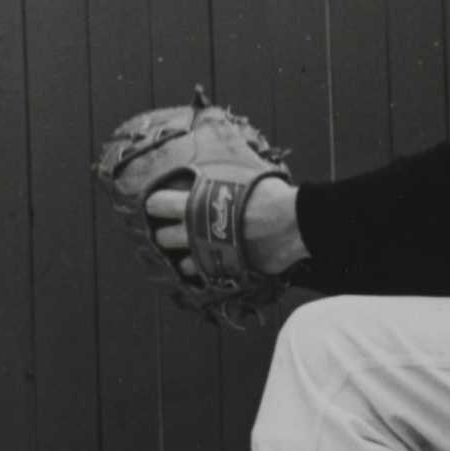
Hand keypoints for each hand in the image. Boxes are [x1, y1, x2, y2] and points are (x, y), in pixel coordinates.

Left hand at [146, 178, 307, 283]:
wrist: (291, 223)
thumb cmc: (268, 195)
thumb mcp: (240, 176)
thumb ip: (222, 182)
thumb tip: (222, 175)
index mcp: (194, 203)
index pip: (158, 204)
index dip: (158, 204)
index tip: (161, 205)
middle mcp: (195, 230)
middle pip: (163, 237)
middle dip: (167, 233)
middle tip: (177, 230)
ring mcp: (209, 254)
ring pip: (181, 262)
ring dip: (186, 257)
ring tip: (197, 250)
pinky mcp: (224, 271)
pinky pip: (205, 275)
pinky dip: (207, 270)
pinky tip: (214, 262)